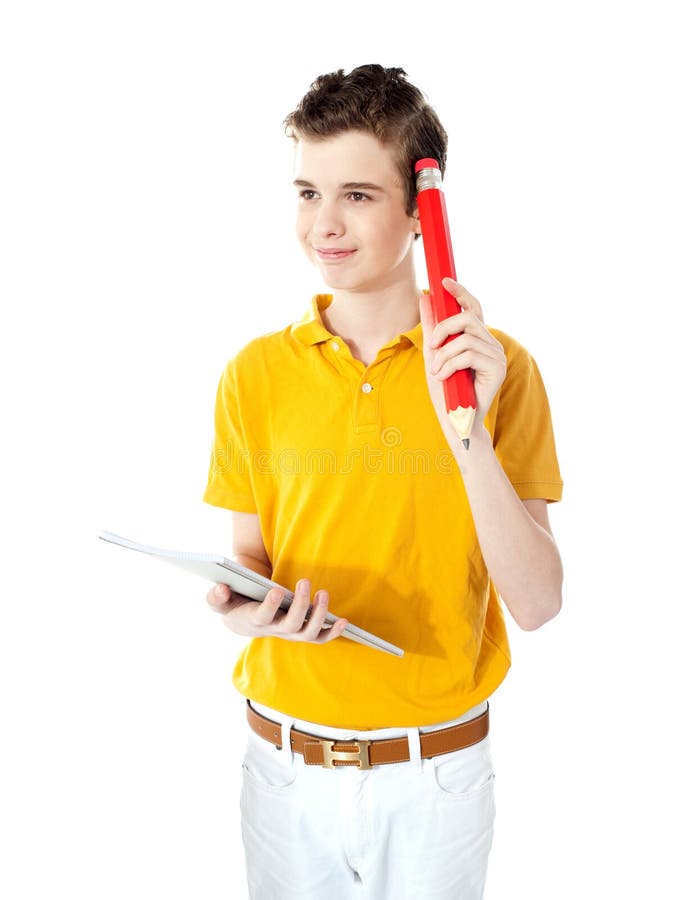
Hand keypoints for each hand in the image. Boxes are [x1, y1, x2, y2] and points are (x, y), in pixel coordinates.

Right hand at [205, 578, 348, 643]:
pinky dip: (333, 632)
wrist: (243, 617)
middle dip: (300, 604)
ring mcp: (290, 633)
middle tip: (304, 581)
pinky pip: (320, 637)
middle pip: (291, 625)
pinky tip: (344, 621)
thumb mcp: (219, 600)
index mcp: (254, 621)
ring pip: (308, 632)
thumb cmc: (233, 604)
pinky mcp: (302, 632)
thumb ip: (216, 596)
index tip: (275, 589)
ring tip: (322, 592)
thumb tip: (221, 588)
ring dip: (319, 614)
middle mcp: (275, 630)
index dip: (270, 606)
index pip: (263, 617)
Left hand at [419, 277, 505, 441]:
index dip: (461, 293)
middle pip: (467, 318)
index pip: (473, 308)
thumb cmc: (446, 390)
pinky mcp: (497, 368)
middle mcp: (491, 344)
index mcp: (478, 339)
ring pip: (465, 338)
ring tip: (437, 372)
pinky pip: (469, 355)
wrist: (456, 420)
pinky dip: (450, 365)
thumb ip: (432, 328)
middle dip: (443, 329)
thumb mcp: (434, 355)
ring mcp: (496, 355)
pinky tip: (444, 377)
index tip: (444, 282)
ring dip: (444, 355)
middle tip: (431, 346)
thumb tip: (426, 297)